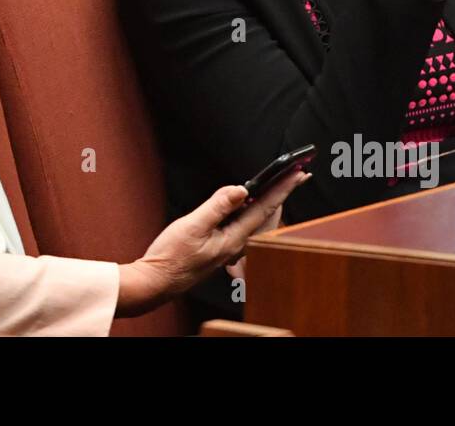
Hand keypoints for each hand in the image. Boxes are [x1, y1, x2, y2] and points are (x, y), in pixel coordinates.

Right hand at [115, 171, 308, 316]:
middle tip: (297, 175)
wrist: (157, 281)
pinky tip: (247, 204)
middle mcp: (237, 245)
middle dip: (282, 193)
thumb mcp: (193, 226)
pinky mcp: (221, 247)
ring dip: (269, 201)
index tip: (297, 173)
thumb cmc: (172, 257)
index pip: (265, 209)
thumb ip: (218, 206)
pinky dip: (252, 210)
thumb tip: (241, 190)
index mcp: (234, 239)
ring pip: (257, 220)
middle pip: (267, 215)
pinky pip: (244, 225)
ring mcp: (229, 247)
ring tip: (278, 185)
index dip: (282, 189)